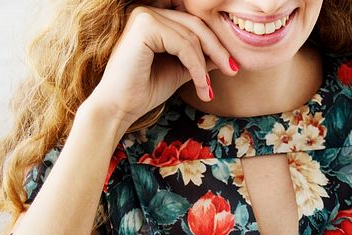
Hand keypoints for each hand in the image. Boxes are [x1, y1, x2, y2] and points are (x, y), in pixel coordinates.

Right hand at [86, 2, 237, 134]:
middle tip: (233, 70)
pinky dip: (197, 67)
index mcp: (153, 17)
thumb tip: (226, 54)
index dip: (214, 41)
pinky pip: (184, 45)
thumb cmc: (143, 91)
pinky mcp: (145, 26)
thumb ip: (199, 58)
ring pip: (192, 36)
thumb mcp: (179, 70)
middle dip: (218, 49)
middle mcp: (147, 10)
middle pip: (196, 24)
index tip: (231, 65)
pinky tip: (202, 87)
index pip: (193, 22)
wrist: (118, 108)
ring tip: (209, 89)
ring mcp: (144, 15)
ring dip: (207, 64)